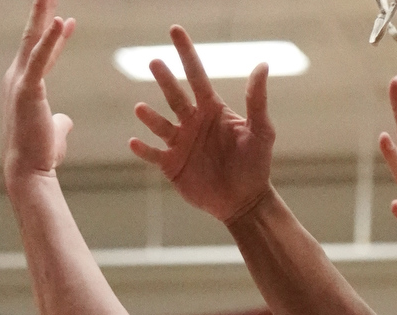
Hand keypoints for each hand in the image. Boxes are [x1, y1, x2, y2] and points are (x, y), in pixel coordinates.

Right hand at [2, 0, 75, 185]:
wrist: (30, 170)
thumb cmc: (41, 153)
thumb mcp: (54, 131)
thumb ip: (59, 122)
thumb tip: (65, 120)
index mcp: (25, 85)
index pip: (41, 54)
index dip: (54, 36)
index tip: (66, 20)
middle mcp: (17, 78)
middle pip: (32, 38)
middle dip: (41, 14)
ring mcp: (20, 82)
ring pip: (33, 41)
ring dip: (42, 16)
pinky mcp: (27, 89)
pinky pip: (40, 58)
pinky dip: (50, 40)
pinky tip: (60, 21)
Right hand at [129, 26, 275, 223]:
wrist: (244, 201)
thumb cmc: (255, 165)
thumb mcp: (261, 131)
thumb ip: (257, 100)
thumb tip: (263, 64)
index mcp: (212, 110)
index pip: (196, 75)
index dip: (186, 53)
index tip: (175, 29)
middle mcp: (192, 122)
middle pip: (175, 95)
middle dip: (165, 80)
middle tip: (155, 62)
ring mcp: (180, 143)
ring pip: (160, 124)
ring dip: (149, 116)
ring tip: (141, 108)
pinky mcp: (172, 165)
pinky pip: (153, 154)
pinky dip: (143, 149)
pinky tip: (134, 142)